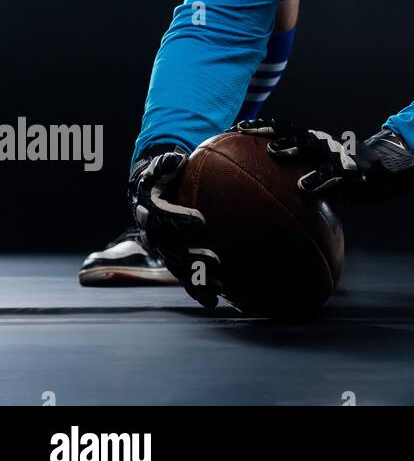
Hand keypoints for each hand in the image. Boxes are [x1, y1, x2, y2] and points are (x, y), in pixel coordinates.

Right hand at [128, 145, 221, 307]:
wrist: (148, 188)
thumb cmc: (165, 172)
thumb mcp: (164, 164)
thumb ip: (167, 163)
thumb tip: (175, 159)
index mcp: (149, 207)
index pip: (162, 216)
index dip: (178, 219)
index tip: (200, 222)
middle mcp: (152, 231)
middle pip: (170, 248)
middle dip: (191, 256)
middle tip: (215, 260)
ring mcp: (161, 247)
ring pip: (177, 267)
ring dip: (196, 279)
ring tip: (219, 288)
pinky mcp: (172, 257)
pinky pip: (183, 275)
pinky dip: (197, 289)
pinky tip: (214, 301)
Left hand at [236, 118, 413, 203]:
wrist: (389, 170)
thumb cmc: (348, 177)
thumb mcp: (320, 176)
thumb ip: (299, 180)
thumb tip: (266, 197)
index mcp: (313, 143)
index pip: (283, 130)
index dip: (261, 128)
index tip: (235, 128)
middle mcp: (323, 143)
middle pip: (292, 132)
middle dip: (267, 130)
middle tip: (244, 131)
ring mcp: (337, 154)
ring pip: (311, 145)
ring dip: (292, 147)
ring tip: (273, 151)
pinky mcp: (352, 169)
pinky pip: (333, 173)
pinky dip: (317, 178)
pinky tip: (304, 186)